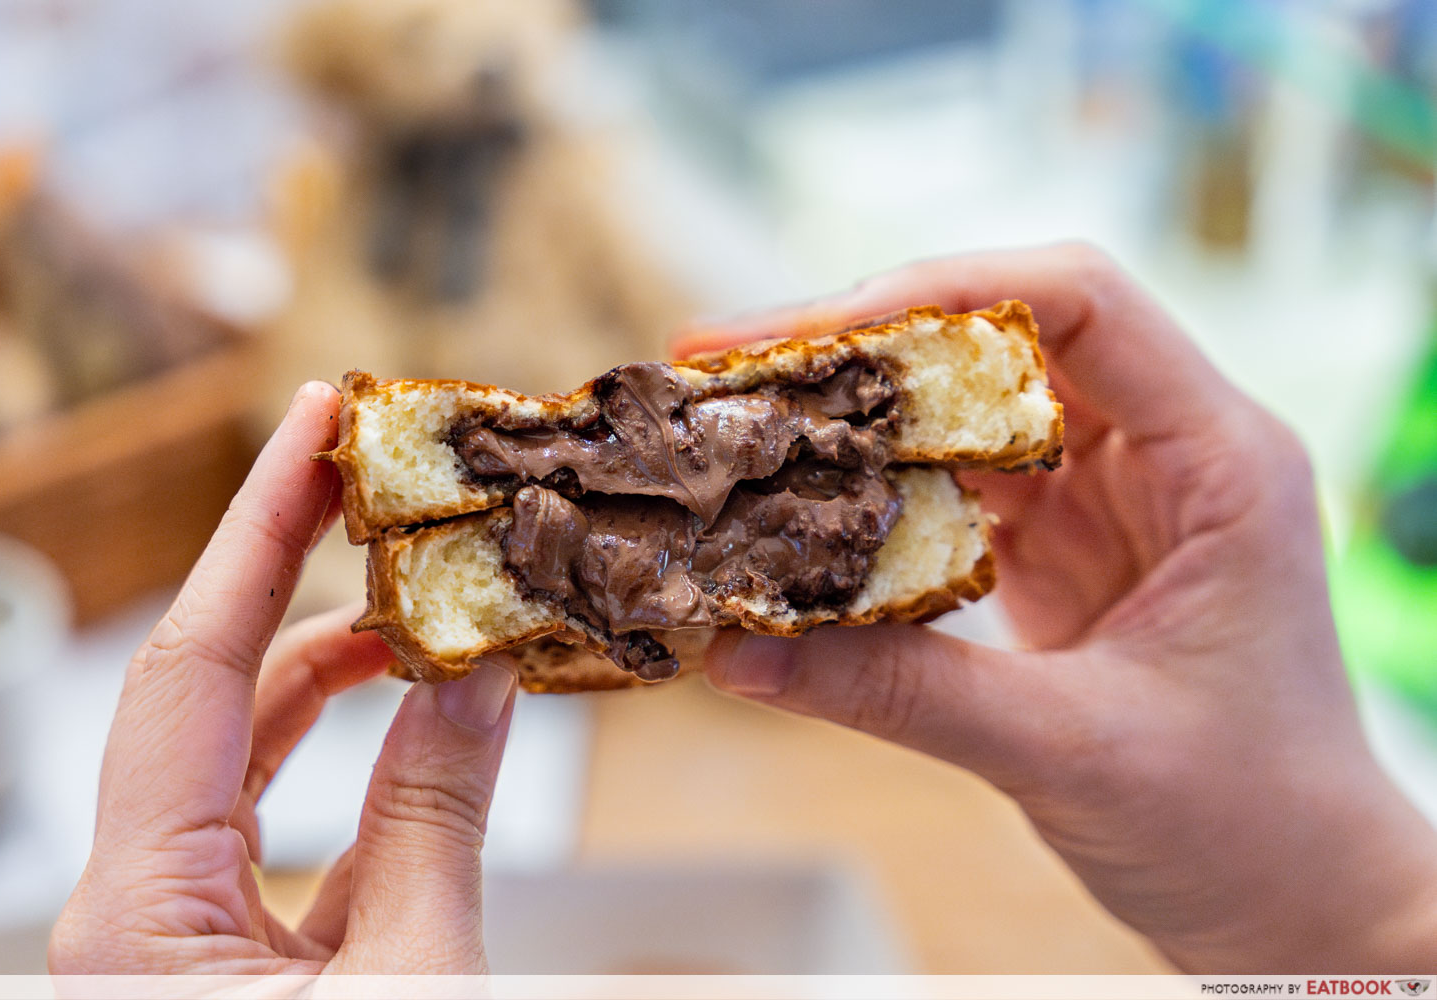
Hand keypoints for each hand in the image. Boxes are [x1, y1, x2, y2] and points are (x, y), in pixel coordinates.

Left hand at [49, 382, 517, 973]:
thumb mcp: (418, 973)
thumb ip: (439, 818)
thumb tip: (481, 673)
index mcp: (141, 916)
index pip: (194, 666)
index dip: (261, 526)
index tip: (315, 420)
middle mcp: (137, 909)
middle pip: (214, 687)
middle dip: (298, 571)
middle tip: (375, 475)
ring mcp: (178, 930)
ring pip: (251, 752)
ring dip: (341, 665)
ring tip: (424, 597)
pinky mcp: (227, 952)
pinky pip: (287, 818)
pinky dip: (360, 756)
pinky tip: (425, 707)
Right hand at [676, 244, 1436, 971]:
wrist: (1290, 894)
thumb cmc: (1243, 822)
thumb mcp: (1072, 750)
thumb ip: (904, 693)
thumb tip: (741, 652)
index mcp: (1218, 458)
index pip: (1078, 304)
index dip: (942, 292)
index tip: (812, 332)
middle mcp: (1165, 450)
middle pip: (1002, 338)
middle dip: (863, 343)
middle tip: (729, 361)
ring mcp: (1109, 494)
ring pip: (967, 406)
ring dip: (858, 410)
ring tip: (743, 418)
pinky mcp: (1061, 544)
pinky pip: (953, 483)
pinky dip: (873, 485)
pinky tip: (799, 498)